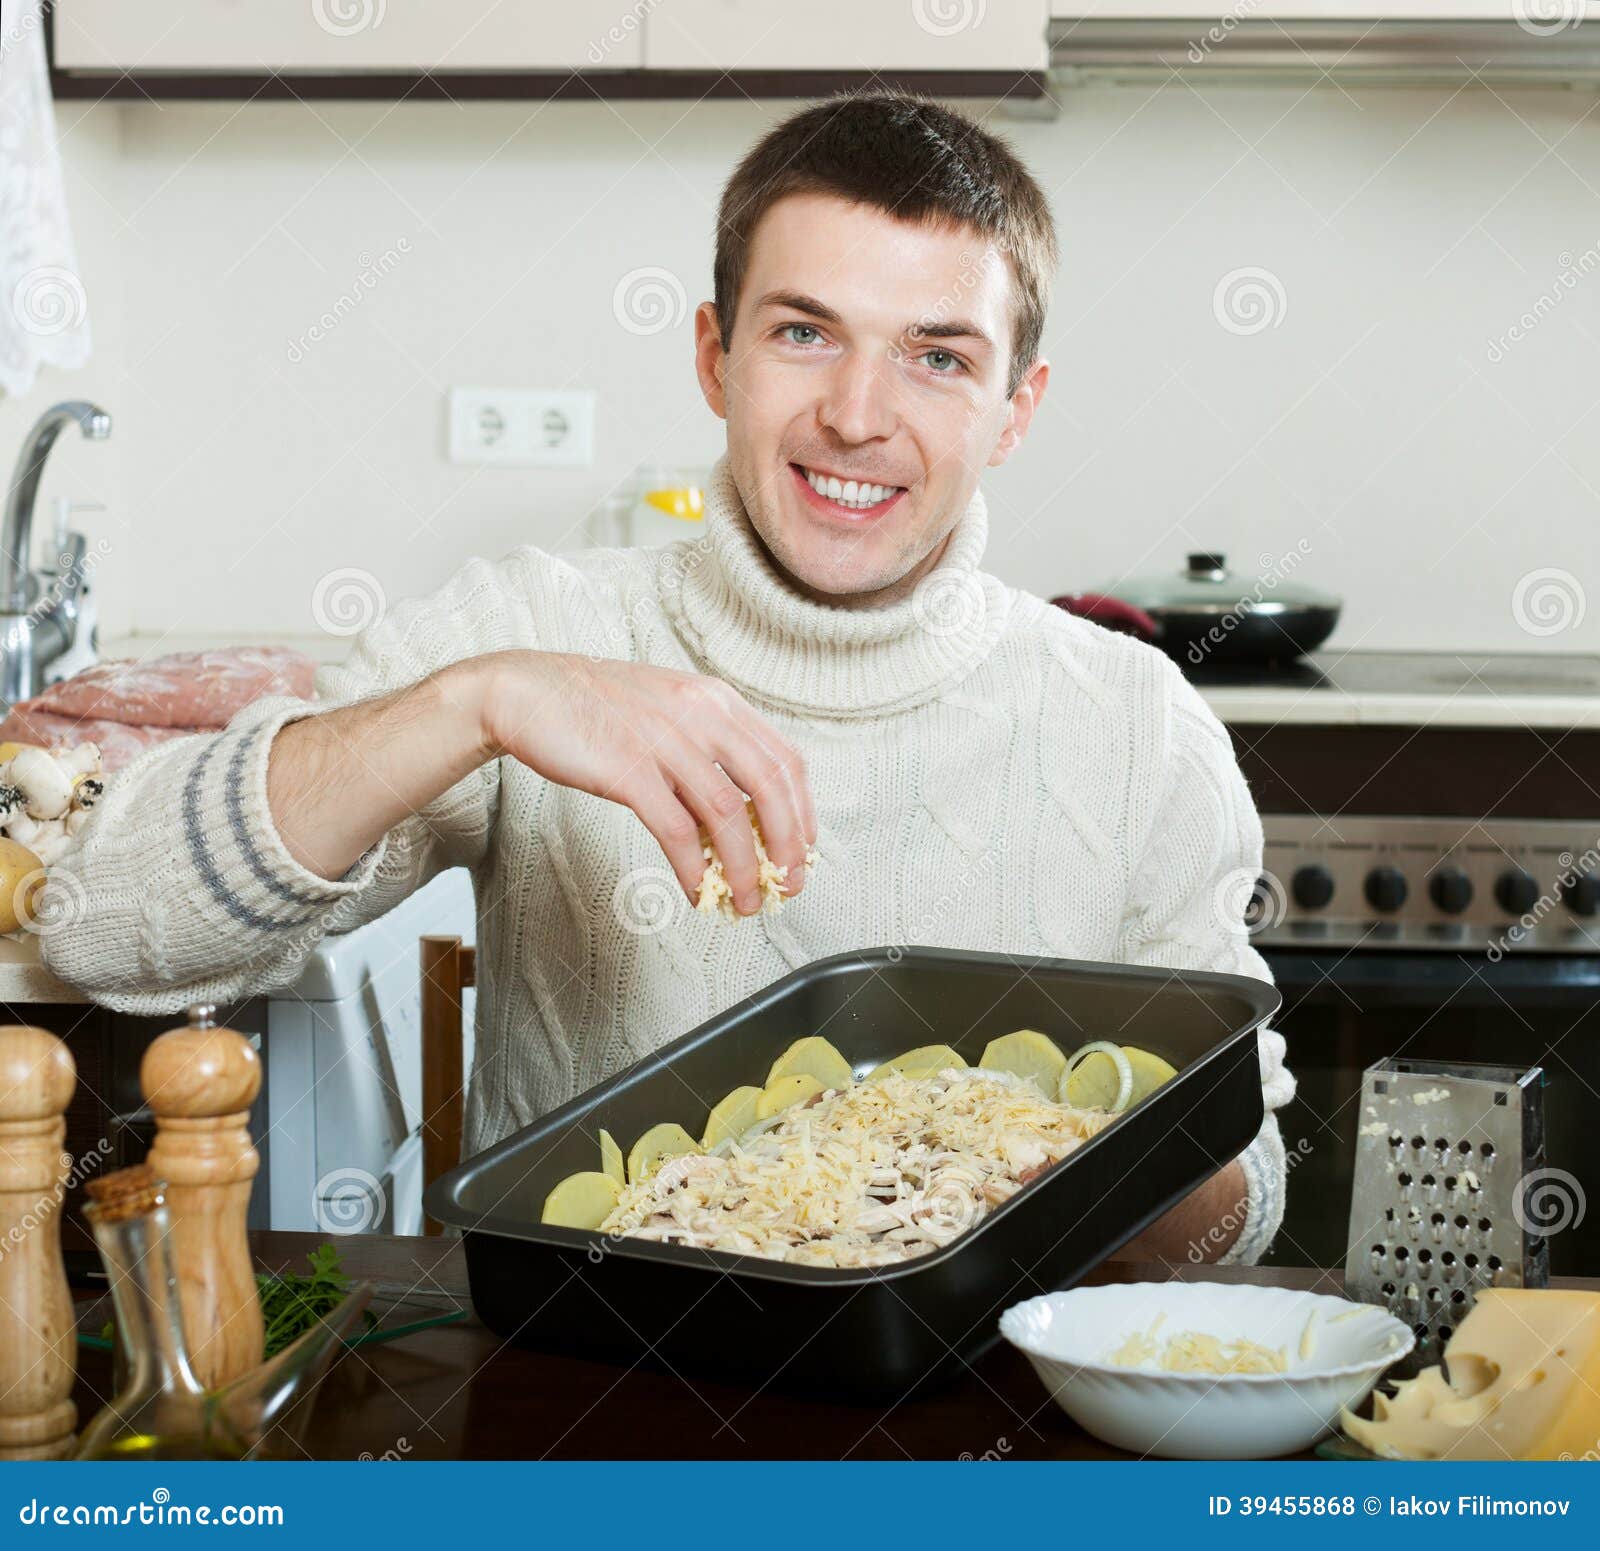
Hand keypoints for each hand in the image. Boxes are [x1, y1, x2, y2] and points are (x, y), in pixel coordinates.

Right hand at [478, 651, 816, 913]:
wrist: (526, 691)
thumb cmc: (595, 709)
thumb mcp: (668, 712)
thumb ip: (708, 750)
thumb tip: (742, 814)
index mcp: (717, 701)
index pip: (785, 759)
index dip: (803, 811)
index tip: (802, 850)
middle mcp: (701, 715)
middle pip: (770, 788)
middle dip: (786, 845)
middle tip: (786, 884)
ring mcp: (665, 741)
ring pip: (728, 816)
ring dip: (742, 868)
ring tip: (743, 901)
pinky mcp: (628, 769)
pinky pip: (677, 830)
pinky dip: (693, 868)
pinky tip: (695, 890)